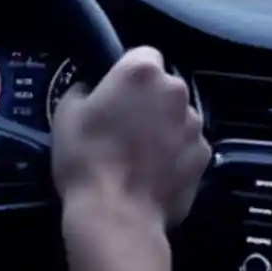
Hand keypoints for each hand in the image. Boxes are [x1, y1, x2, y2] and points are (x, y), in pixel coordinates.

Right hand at [51, 46, 210, 230]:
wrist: (117, 216)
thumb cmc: (85, 159)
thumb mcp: (66, 115)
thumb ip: (84, 89)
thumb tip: (92, 88)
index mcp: (142, 72)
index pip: (143, 54)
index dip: (128, 72)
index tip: (115, 93)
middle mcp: (175, 90)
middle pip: (164, 85)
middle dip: (149, 99)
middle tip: (125, 125)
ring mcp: (195, 123)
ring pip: (178, 116)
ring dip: (164, 126)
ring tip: (141, 154)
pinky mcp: (205, 155)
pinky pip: (188, 145)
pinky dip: (176, 153)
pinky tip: (155, 174)